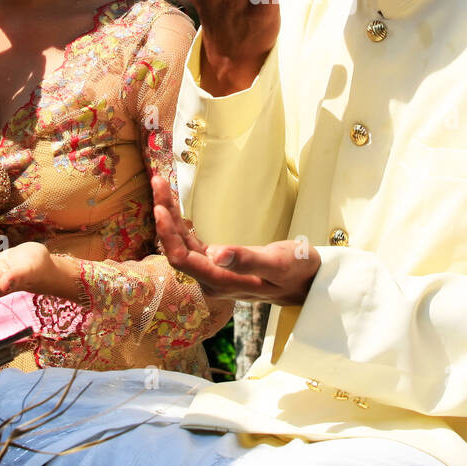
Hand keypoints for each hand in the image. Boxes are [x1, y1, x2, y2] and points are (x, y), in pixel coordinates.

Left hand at [151, 173, 319, 305]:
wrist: (308, 283)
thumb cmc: (296, 271)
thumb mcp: (277, 262)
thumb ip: (246, 260)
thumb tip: (215, 254)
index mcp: (221, 282)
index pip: (183, 259)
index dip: (168, 233)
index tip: (160, 205)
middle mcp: (211, 280)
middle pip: (177, 249)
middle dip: (164, 216)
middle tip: (158, 182)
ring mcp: (213, 272)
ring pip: (182, 245)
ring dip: (170, 217)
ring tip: (161, 187)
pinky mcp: (217, 264)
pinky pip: (192, 244)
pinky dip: (181, 223)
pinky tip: (175, 208)